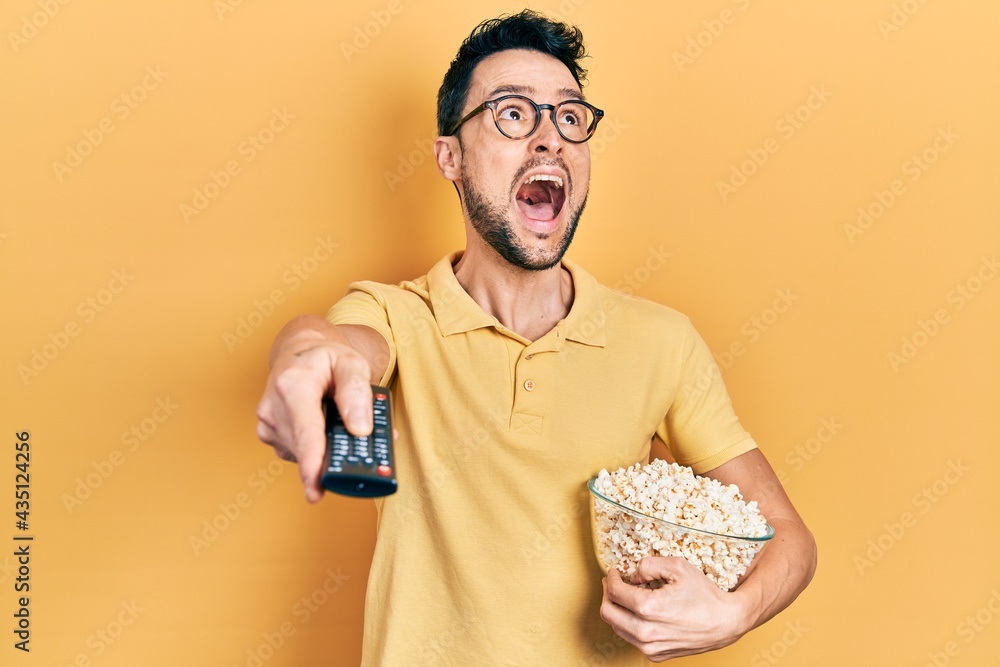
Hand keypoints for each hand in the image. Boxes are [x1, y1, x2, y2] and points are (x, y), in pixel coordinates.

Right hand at [256, 327, 373, 502]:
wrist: (299, 352)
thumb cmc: (325, 358)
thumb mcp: (351, 362)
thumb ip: (358, 393)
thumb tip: (360, 430)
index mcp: (293, 386)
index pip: (305, 432)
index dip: (312, 464)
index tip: (316, 490)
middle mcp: (273, 408)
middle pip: (308, 449)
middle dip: (338, 458)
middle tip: (368, 457)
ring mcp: (269, 426)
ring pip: (306, 455)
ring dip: (330, 451)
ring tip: (348, 428)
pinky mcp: (271, 437)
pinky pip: (301, 453)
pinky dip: (319, 449)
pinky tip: (330, 433)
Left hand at [600, 556, 749, 661]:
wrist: (725, 622)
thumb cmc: (704, 594)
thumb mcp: (678, 567)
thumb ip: (648, 565)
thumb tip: (631, 575)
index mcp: (648, 608)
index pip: (614, 591)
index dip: (611, 578)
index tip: (615, 572)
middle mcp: (646, 632)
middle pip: (608, 612)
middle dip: (607, 594)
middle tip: (614, 583)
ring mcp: (650, 647)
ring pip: (617, 628)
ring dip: (617, 610)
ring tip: (628, 597)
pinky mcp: (656, 655)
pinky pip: (632, 639)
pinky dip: (630, 625)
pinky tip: (641, 613)